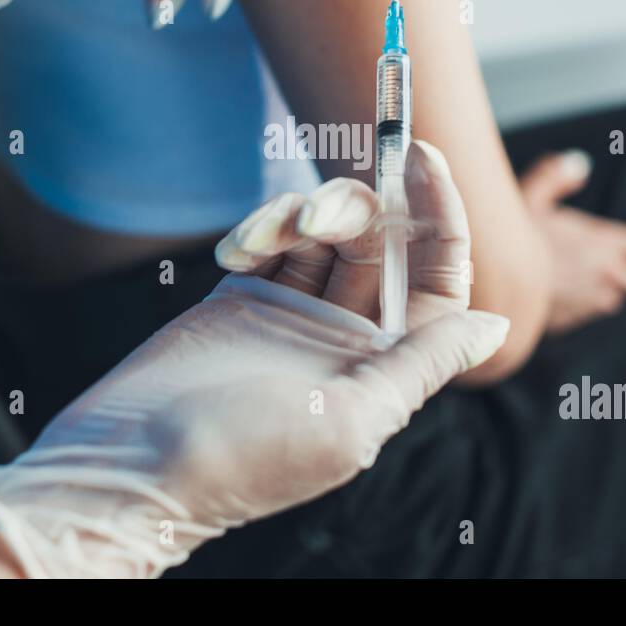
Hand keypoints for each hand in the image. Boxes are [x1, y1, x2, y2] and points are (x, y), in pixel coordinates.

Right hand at [0, 141, 507, 577]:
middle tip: (326, 211)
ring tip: (268, 240)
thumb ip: (422, 364)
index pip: (435, 278)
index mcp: (382, 367)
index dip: (440, 216)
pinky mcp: (237, 300)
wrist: (130, 468)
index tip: (422, 158)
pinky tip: (236, 254)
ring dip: (306, 215)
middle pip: (380, 245)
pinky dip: (260, 231)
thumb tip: (495, 326)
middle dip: (362, 210)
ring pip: (324, 235)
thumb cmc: (243, 461)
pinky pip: (269, 241)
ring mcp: (289, 315)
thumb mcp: (352, 419)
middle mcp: (342, 338)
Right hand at [520, 150, 625, 334]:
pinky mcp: (572, 321)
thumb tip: (576, 163)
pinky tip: (574, 304)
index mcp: (603, 241)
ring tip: (611, 292)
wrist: (489, 285)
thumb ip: (554, 176)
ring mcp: (589, 301)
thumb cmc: (509, 238)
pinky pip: (588, 316)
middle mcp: (604, 273)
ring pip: (616, 302)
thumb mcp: (528, 195)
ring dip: (615, 296)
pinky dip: (586, 309)